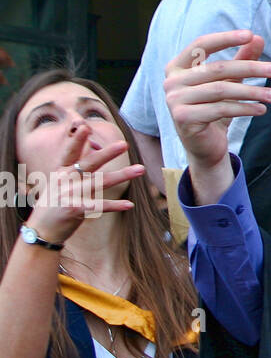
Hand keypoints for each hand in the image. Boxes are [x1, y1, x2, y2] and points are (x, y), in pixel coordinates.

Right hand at [24, 130, 142, 245]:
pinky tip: (130, 204)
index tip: (85, 126)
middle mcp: (64, 181)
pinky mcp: (74, 210)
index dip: (77, 140)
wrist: (41, 231)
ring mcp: (69, 195)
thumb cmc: (54, 204)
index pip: (69, 153)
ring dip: (122, 174)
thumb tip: (91, 146)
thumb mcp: (60, 182)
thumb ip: (75, 166)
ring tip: (141, 169)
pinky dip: (115, 205)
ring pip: (100, 182)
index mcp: (61, 172)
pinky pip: (99, 206)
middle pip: (89, 164)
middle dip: (107, 153)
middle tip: (124, 144)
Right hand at [163, 31, 270, 171]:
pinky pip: (220, 109)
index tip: (250, 34)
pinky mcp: (184, 118)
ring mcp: (175, 100)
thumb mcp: (230, 81)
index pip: (202, 44)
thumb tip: (258, 38)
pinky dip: (245, 108)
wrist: (205, 145)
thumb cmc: (215, 107)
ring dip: (252, 92)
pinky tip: (261, 109)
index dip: (226, 38)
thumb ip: (241, 59)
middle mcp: (172, 81)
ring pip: (222, 89)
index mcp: (178, 66)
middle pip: (218, 68)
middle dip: (251, 68)